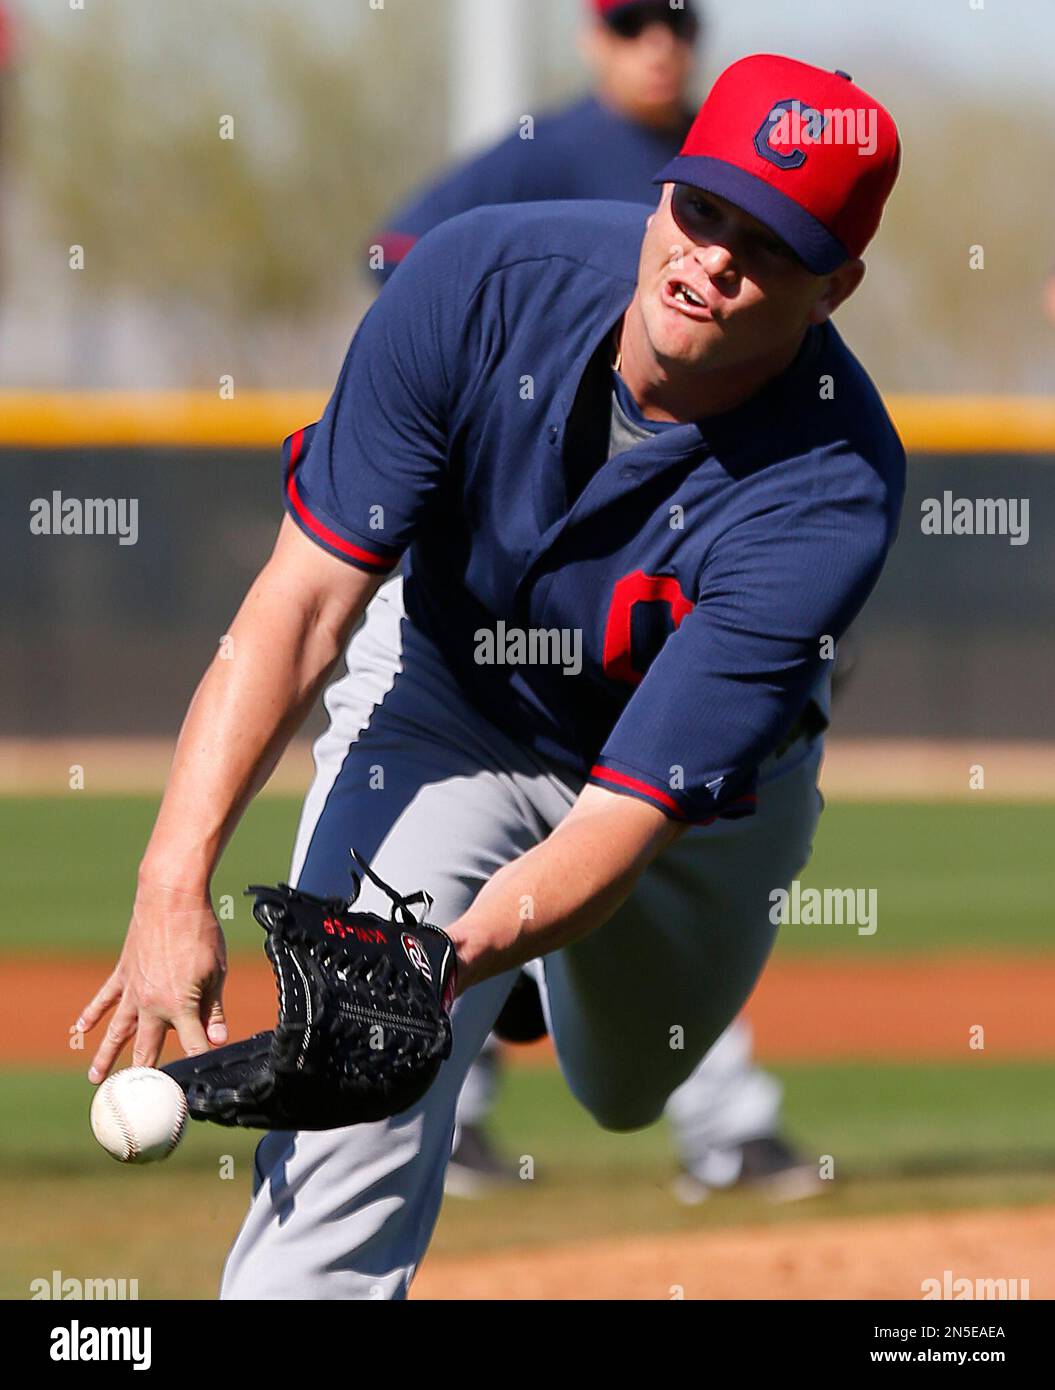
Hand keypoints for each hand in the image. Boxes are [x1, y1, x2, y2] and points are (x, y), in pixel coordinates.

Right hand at [75, 879, 228, 1082]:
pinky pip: (104, 999)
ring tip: (96, 1079)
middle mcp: (152, 1004)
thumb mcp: (216, 972)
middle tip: (134, 1101)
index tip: (195, 1084)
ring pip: (118, 1031)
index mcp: (180, 1005)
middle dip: (143, 1075)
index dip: (197, 1063)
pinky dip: (91, 1014)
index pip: (191, 1045)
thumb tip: (218, 1041)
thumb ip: (213, 1009)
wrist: (169, 899)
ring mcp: (133, 990)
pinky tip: (80, 1029)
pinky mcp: (123, 973)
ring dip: (106, 1056)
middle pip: (147, 1047)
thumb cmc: (199, 932)